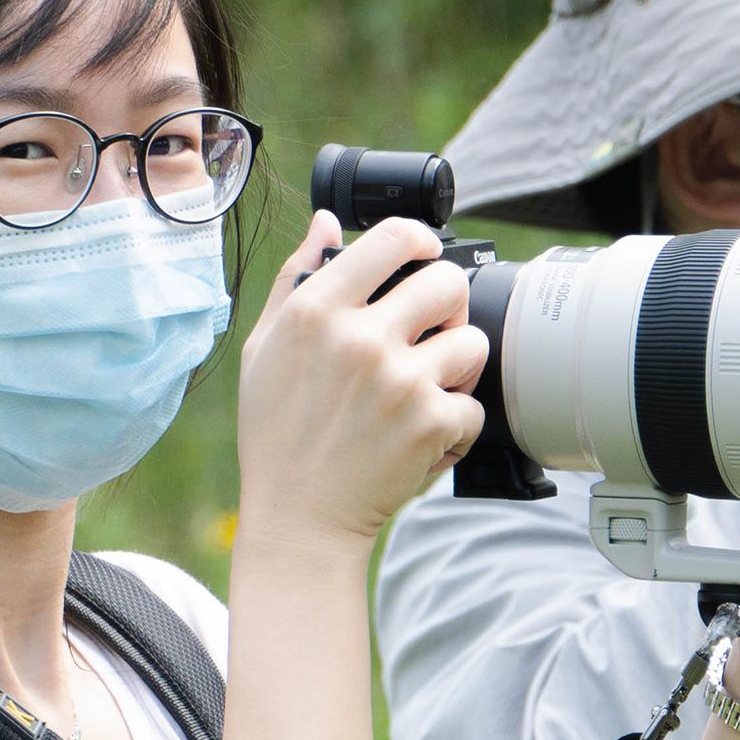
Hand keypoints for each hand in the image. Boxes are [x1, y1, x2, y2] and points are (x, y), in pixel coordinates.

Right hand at [235, 211, 488, 553]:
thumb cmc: (277, 434)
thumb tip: (325, 222)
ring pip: (473, 341)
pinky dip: (457, 423)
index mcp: (316, 309)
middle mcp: (360, 337)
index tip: (424, 254)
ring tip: (427, 388)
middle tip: (431, 332)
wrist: (299, 517)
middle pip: (448, 282)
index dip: (420, 240)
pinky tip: (423, 434)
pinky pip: (474, 404)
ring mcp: (400, 380)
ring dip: (459, 366)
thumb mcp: (265, 348)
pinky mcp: (432, 423)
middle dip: (447, 306)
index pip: (394, 237)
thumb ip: (296, 278)